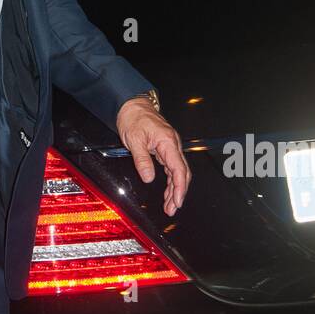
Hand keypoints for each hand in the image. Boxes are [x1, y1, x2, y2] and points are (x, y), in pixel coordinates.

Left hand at [116, 97, 190, 215]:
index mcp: (168, 142)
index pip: (179, 169)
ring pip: (177, 171)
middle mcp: (172, 144)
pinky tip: (167, 191)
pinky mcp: (164, 147)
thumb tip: (148, 178)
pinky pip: (171, 167)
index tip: (177, 201)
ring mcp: (169, 146)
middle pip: (182, 172)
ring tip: (170, 205)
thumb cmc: (133, 118)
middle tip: (172, 208)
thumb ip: (142, 160)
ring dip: (174, 188)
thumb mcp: (134, 140)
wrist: (132, 105)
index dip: (180, 187)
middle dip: (179, 192)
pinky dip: (170, 180)